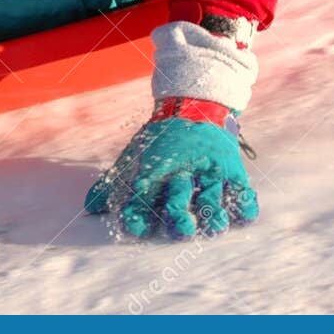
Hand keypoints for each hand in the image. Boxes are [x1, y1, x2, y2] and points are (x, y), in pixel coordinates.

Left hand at [84, 99, 258, 237]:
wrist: (193, 106)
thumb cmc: (160, 140)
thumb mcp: (134, 156)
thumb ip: (111, 184)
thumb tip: (89, 207)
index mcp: (154, 169)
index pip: (140, 196)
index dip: (136, 216)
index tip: (133, 226)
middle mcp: (181, 172)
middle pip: (177, 204)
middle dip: (177, 221)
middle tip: (180, 227)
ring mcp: (209, 173)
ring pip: (213, 204)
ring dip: (213, 220)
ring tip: (211, 224)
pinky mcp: (233, 172)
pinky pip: (244, 196)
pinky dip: (244, 209)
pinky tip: (238, 215)